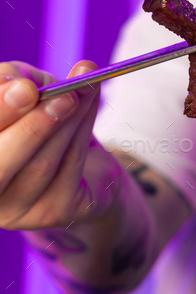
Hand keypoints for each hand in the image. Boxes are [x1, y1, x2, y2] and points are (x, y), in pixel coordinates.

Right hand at [0, 60, 121, 230]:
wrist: (82, 161)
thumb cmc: (40, 117)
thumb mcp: (24, 88)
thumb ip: (16, 80)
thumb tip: (21, 83)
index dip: (1, 112)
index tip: (26, 88)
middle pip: (0, 164)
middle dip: (34, 126)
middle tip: (65, 96)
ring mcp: (15, 210)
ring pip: (41, 164)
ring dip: (68, 121)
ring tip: (85, 89)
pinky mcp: (53, 213)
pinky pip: (69, 169)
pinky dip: (83, 132)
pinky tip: (90, 106)